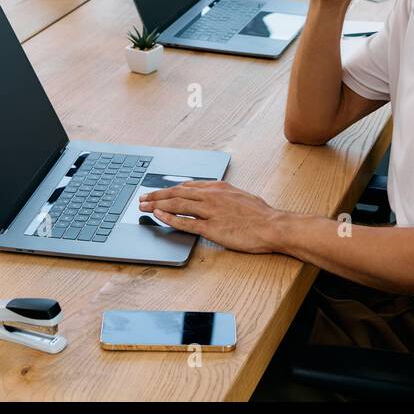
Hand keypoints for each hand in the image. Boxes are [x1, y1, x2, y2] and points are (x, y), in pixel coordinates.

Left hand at [138, 180, 288, 253]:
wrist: (272, 225)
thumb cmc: (260, 214)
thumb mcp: (240, 196)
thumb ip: (223, 195)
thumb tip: (211, 197)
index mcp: (218, 187)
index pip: (187, 186)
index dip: (169, 189)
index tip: (158, 192)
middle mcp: (212, 196)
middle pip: (177, 192)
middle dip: (157, 195)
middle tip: (142, 198)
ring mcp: (211, 211)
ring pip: (177, 204)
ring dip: (157, 205)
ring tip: (144, 206)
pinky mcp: (212, 227)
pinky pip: (186, 221)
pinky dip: (170, 218)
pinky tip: (159, 216)